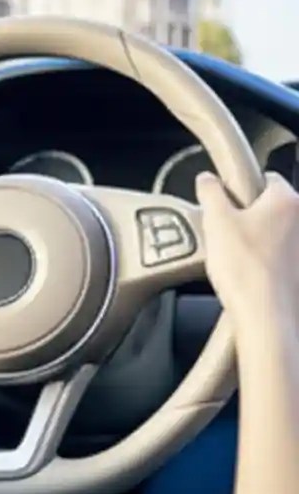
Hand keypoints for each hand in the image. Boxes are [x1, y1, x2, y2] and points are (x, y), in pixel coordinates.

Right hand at [196, 171, 298, 335]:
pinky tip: (253, 274)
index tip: (225, 205)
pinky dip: (270, 260)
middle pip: (273, 207)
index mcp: (287, 200)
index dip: (241, 189)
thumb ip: (210, 192)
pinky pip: (284, 256)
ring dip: (261, 239)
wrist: (266, 316)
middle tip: (227, 234)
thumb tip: (207, 179)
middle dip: (251, 216)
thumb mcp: (215, 221)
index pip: (266, 178)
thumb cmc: (245, 268)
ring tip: (239, 259)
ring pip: (278, 232)